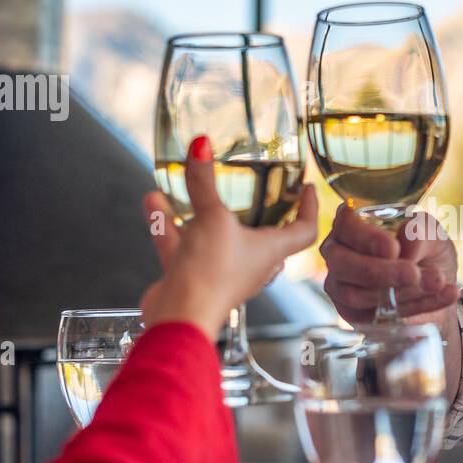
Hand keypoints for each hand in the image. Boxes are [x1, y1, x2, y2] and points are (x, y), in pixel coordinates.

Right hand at [138, 135, 318, 340]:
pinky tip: (153, 201)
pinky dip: (169, 224)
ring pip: (215, 238)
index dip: (309, 208)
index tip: (307, 188)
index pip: (303, 230)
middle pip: (265, 238)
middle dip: (263, 215)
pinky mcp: (192, 279)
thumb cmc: (210, 274)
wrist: (179, 318)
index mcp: (270, 251)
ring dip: (202, 213)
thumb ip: (203, 181)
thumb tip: (201, 144)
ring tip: (191, 185)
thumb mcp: (211, 218)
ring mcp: (221, 274)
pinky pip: (183, 246)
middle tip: (261, 191)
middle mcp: (250, 264)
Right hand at [319, 204, 460, 326]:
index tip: (393, 248)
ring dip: (400, 291)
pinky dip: (413, 306)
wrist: (437, 283)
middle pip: (341, 263)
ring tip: (436, 281)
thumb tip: (407, 248)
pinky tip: (443, 295)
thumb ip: (419, 232)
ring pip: (355, 294)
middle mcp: (339, 252)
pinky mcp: (353, 313)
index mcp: (353, 223)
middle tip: (413, 274)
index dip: (366, 238)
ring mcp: (341, 285)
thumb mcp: (431, 232)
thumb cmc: (426, 247)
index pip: (345, 225)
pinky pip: (372, 317)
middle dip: (380, 271)